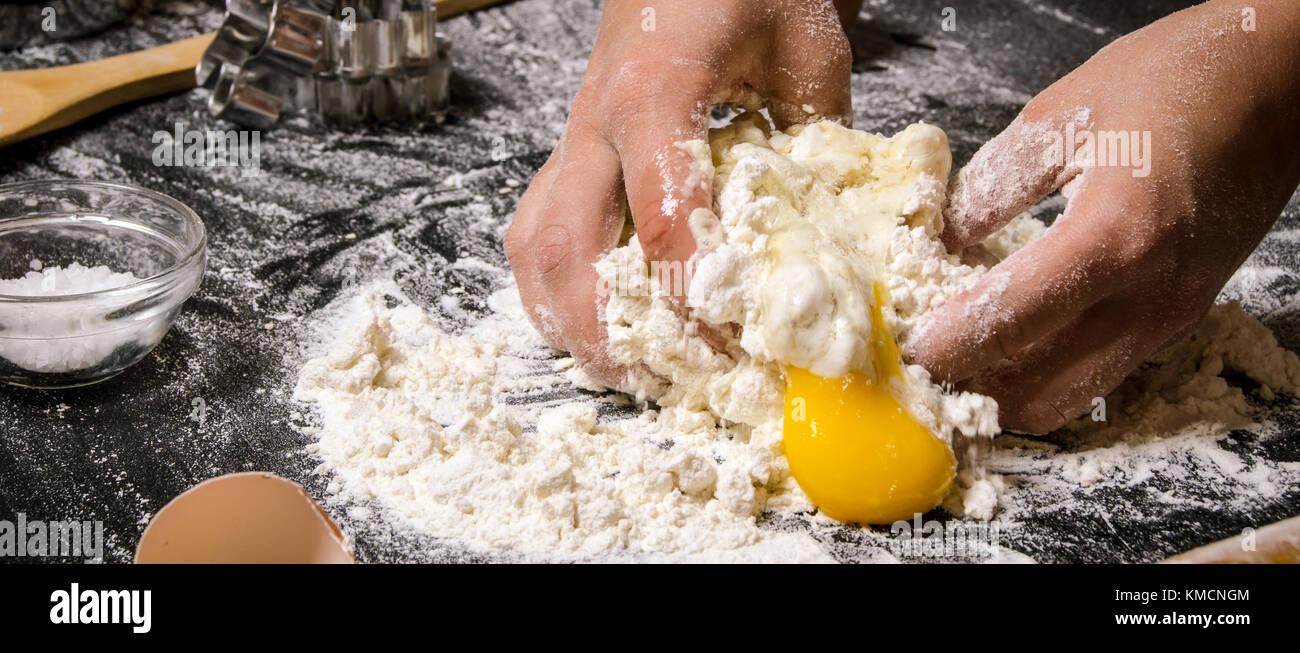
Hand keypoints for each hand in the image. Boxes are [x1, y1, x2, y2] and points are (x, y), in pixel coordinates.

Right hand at [504, 0, 855, 389]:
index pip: (664, 214)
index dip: (696, 293)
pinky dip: (554, 288)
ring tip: (620, 369)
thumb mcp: (805, 40)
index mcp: (655, 91)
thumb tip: (845, 224)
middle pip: (567, 248)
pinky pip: (535, 230)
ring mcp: (573, 139)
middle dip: (604, 332)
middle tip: (655, 384)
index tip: (737, 344)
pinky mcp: (569, 151)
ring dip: (567, 319)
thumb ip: (821, 129)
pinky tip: (591, 319)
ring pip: (535, 246)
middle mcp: (596, 122)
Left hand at [911, 0, 1299, 433]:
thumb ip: (992, 186)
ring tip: (962, 352)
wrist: (1278, 84)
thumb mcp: (1062, 116)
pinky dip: (1048, 370)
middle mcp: (1150, 295)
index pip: (1012, 319)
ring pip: (1070, 395)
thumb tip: (941, 240)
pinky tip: (1017, 335)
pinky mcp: (1179, 320)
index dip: (949, 343)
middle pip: (1038, 389)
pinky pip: (1100, 372)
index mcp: (1116, 234)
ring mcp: (1171, 317)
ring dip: (1009, 387)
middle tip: (923, 358)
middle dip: (972, 384)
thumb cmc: (1176, 83)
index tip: (905, 348)